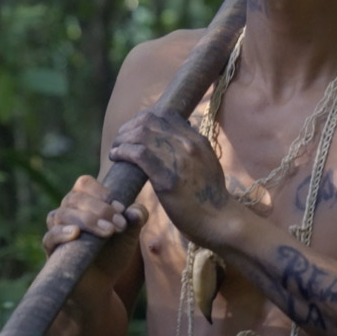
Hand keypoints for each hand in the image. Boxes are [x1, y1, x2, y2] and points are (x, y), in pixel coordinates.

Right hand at [43, 175, 143, 280]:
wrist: (102, 285)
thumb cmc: (113, 254)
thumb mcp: (130, 235)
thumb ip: (136, 218)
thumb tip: (134, 210)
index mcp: (83, 203)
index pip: (84, 184)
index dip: (102, 192)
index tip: (121, 208)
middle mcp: (67, 213)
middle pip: (74, 198)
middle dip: (100, 209)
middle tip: (119, 225)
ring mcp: (57, 230)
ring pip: (62, 214)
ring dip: (87, 220)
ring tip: (108, 232)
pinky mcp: (51, 251)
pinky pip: (49, 237)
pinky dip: (61, 233)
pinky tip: (76, 234)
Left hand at [107, 109, 231, 245]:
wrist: (220, 220)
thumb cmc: (210, 196)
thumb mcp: (208, 162)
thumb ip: (194, 147)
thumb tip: (185, 128)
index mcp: (196, 140)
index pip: (165, 115)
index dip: (143, 120)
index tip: (133, 131)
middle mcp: (188, 144)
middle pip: (149, 120)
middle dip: (128, 127)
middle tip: (120, 141)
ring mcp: (178, 160)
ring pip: (141, 134)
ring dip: (122, 139)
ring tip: (116, 150)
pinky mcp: (166, 178)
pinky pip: (138, 154)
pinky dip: (123, 151)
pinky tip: (117, 157)